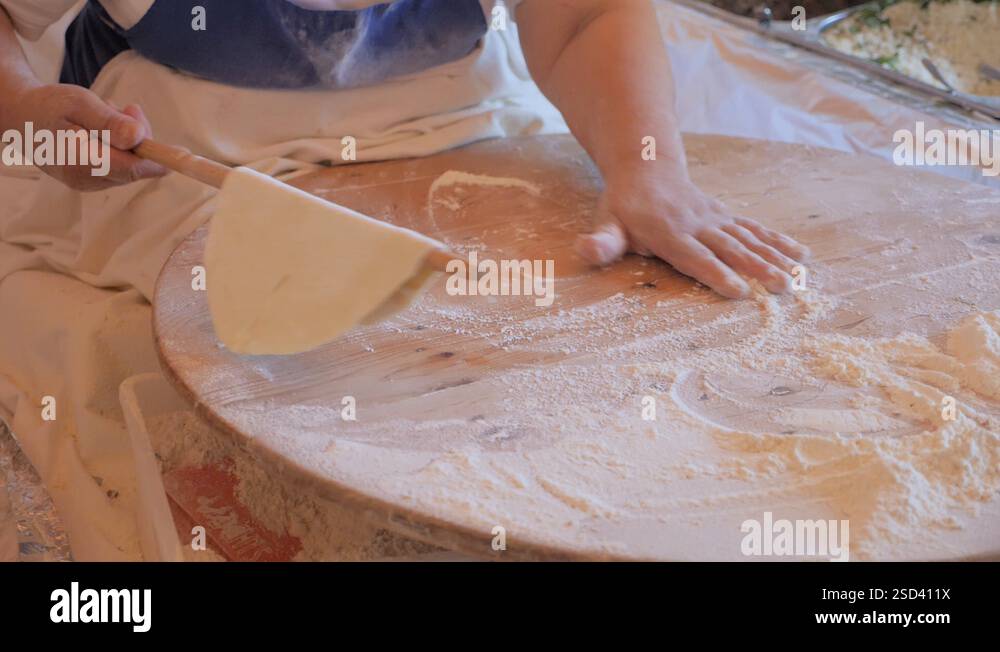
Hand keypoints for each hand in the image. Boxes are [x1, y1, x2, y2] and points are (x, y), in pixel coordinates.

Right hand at [5, 84, 165, 190]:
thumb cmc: (49, 105)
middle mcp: (86, 180)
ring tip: (108, 112)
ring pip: (130, 166)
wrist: (21, 116)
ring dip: (130, 141)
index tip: (183, 152)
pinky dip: (120, 147)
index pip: (133, 168)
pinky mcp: (91, 181)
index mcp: (81, 161)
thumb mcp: (79, 103)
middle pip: (135, 167)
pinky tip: (104, 128)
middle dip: (141, 139)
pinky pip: (120, 166)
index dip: (160, 159)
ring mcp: (88, 184)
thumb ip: (109, 122)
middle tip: (129, 107)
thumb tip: (139, 137)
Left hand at [577, 166, 810, 298]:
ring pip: (747, 238)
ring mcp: (714, 218)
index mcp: (667, 231)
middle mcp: (696, 223)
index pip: (694, 256)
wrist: (645, 166)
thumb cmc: (623, 205)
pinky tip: (800, 254)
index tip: (738, 290)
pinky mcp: (724, 215)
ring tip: (797, 277)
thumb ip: (602, 240)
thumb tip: (586, 249)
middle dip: (756, 268)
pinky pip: (754, 228)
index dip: (715, 272)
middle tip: (780, 287)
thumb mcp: (607, 222)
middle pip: (729, 248)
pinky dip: (777, 240)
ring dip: (774, 257)